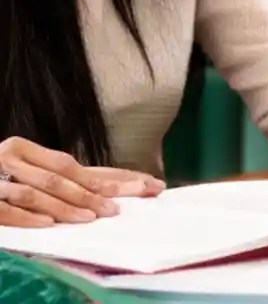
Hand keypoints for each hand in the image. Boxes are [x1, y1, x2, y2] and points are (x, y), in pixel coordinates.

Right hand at [0, 136, 165, 227]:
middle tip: (116, 209)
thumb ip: (62, 181)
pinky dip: (27, 216)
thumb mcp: (27, 175)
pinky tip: (47, 224)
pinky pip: (5, 207)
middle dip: (91, 193)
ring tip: (89, 217)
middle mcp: (9, 157)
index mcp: (24, 149)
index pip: (74, 165)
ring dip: (64, 206)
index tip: (146, 186)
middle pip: (59, 177)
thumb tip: (113, 191)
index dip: (111, 176)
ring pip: (35, 191)